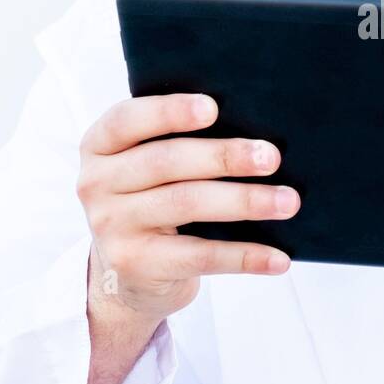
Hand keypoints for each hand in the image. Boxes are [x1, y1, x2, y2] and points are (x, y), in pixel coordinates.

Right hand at [76, 92, 298, 324]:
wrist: (127, 276)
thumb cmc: (154, 201)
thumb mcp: (148, 171)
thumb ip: (178, 145)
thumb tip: (254, 133)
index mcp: (100, 146)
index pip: (127, 119)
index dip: (169, 112)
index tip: (214, 107)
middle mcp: (96, 183)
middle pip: (167, 161)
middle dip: (224, 156)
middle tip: (271, 157)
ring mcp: (112, 226)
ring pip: (187, 204)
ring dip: (245, 201)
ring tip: (287, 201)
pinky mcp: (136, 265)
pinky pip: (199, 256)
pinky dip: (245, 255)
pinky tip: (277, 258)